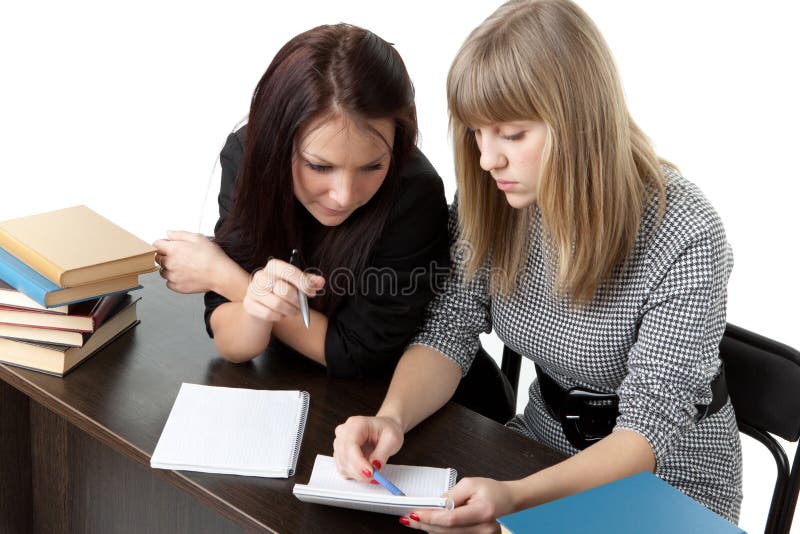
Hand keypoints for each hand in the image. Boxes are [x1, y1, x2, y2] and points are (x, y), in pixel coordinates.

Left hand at [153, 230, 232, 293]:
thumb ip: (180, 234)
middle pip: (158, 258)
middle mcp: (169, 263)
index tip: (168, 245)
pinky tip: (185, 276)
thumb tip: (169, 234)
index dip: (162, 243)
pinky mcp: (177, 287)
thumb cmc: (212, 256)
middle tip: (180, 256)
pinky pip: (169, 283)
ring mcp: (172, 276)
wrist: (220, 274)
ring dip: (169, 268)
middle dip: (165, 255)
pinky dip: (174, 279)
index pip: (156, 244)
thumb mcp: (198, 238)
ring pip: (163, 271)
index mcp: (173, 249)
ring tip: (184, 267)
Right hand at [241, 258, 323, 323]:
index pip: (290, 271)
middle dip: (297, 301)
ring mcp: (253, 290)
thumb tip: (321, 281)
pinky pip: (268, 314)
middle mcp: (261, 275)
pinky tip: (281, 314)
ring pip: (277, 304)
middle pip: (283, 290)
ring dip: (290, 310)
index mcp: (274, 265)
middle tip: (302, 306)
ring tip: (293, 311)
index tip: (311, 293)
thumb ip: (309, 281)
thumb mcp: (297, 283)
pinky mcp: (249, 304)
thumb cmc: (282, 290)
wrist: (262, 304)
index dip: (303, 283)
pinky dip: (279, 316)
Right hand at [333, 415, 403, 481]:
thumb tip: (373, 467)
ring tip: (373, 472)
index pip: (350, 445)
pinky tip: (364, 471)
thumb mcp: (392, 439)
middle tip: (375, 477)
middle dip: (359, 471)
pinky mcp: (339, 453)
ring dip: (357, 474)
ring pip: (342, 464)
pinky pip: (342, 468)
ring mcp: (339, 442)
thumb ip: (382, 454)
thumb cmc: (388, 429)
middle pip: (344, 456)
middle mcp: (344, 432)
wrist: (385, 427)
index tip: (371, 473)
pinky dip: (353, 474)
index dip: (358, 462)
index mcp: (356, 424)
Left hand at [401, 478, 516, 532]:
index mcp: (483, 512)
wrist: (506, 499)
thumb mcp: (469, 483)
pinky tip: (429, 524)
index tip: (414, 513)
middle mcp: (484, 528)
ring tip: (415, 519)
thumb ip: (451, 495)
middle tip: (407, 518)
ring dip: (430, 528)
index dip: (430, 517)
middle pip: (447, 531)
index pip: (451, 519)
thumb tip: (434, 504)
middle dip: (425, 524)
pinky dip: (439, 530)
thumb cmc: (490, 489)